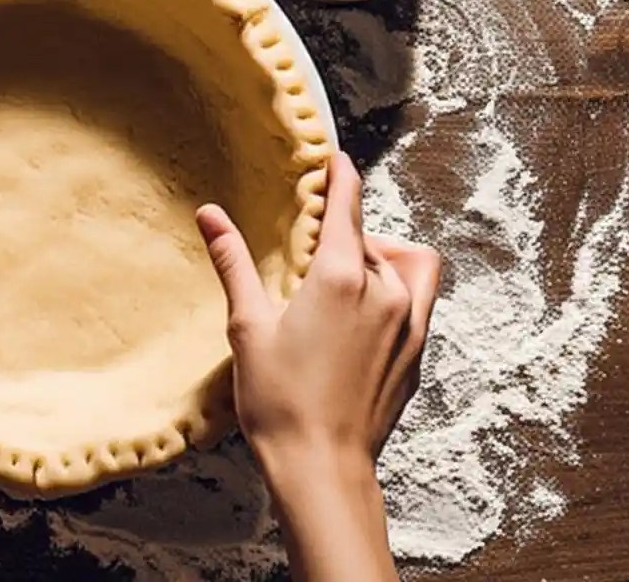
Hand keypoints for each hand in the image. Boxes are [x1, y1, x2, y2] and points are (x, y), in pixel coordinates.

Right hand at [196, 152, 439, 581]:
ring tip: (347, 277)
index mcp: (338, 277)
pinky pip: (419, 299)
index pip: (347, 206)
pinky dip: (397, 289)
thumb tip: (209, 216)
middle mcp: (385, 290)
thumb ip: (234, 264)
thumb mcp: (247, 327)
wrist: (324, 466)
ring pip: (408, 263)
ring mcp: (410, 322)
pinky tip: (362, 316)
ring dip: (382, 256)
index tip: (334, 161)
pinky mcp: (418, 352)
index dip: (340, 177)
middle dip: (346, 230)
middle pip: (372, 236)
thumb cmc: (280, 401)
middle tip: (312, 248)